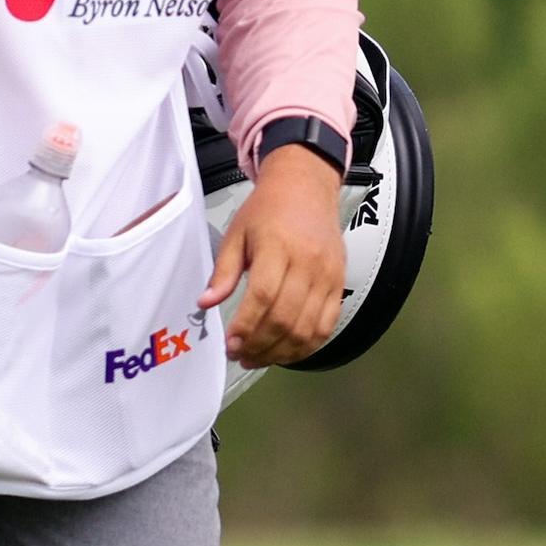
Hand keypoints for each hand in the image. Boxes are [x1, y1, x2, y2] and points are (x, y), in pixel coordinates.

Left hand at [203, 144, 346, 368]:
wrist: (307, 187)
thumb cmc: (269, 209)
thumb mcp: (237, 233)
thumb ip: (224, 271)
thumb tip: (206, 303)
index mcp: (278, 246)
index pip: (263, 296)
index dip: (246, 326)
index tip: (230, 343)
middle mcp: (308, 263)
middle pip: (285, 318)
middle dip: (259, 345)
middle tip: (240, 355)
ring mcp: (328, 276)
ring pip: (307, 328)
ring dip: (281, 351)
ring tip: (258, 358)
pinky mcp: (339, 284)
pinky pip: (326, 326)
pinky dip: (306, 346)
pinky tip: (285, 351)